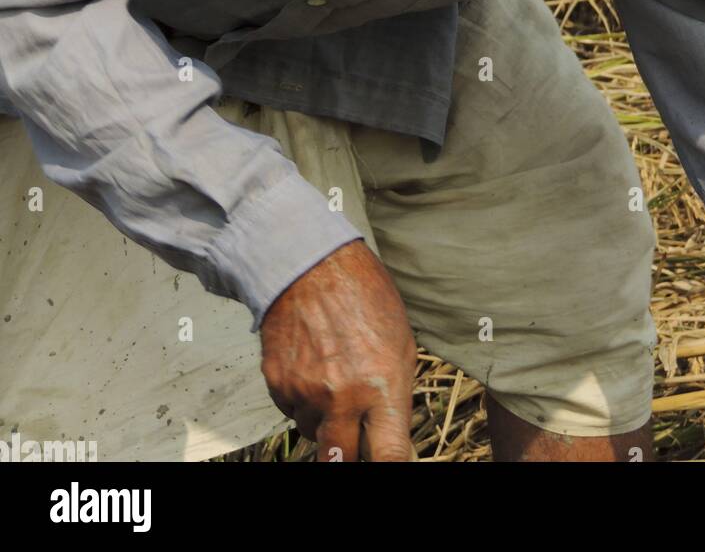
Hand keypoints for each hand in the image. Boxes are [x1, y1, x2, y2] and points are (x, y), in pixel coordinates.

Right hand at [260, 241, 416, 461]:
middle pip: (339, 461)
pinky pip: (291, 411)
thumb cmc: (364, 295)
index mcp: (382, 384)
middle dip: (347, 457)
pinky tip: (311, 367)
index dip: (389, 467)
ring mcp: (305, 392)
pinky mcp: (277, 384)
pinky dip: (302, 400)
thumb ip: (395, 393)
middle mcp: (342, 396)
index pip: (388, 456)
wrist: (310, 263)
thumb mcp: (400, 341)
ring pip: (313, 434)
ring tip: (333, 379)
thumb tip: (389, 432)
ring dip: (324, 422)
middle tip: (352, 440)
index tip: (387, 463)